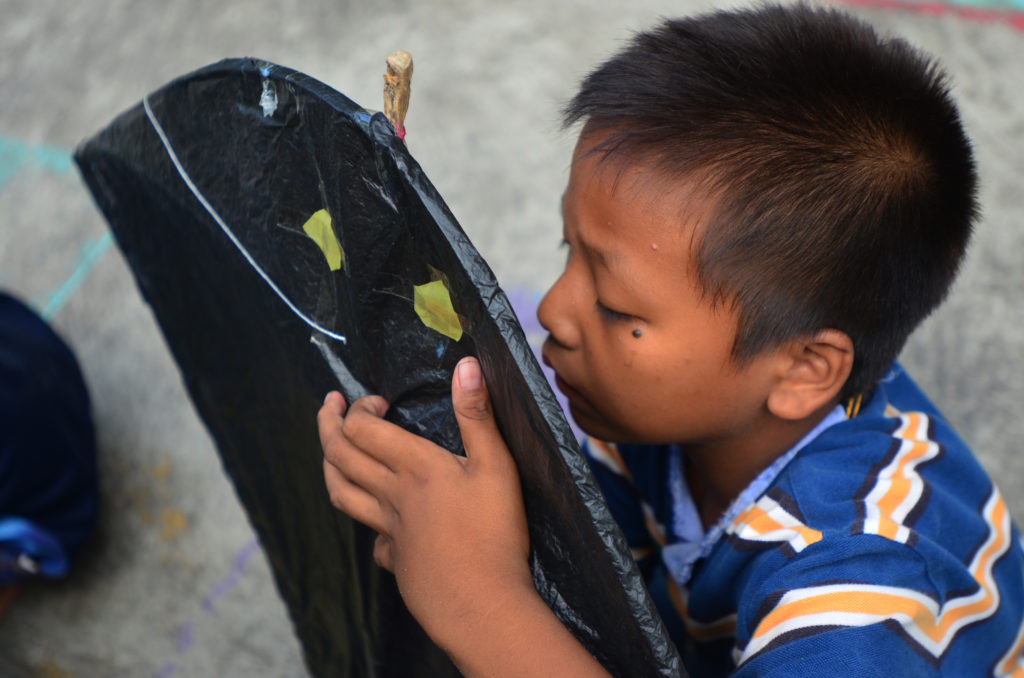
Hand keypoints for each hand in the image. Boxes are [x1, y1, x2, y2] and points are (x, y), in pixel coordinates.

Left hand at [318, 357, 531, 649]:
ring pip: (341, 493)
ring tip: (330, 450)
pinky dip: (366, 521)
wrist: (482, 605)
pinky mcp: (396, 560)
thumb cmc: (494, 534)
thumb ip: (477, 416)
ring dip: (329, 466)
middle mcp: (392, 495)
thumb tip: (465, 365)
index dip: (358, 408)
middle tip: (327, 405)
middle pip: (340, 456)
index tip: (376, 400)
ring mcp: (389, 530)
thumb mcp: (496, 467)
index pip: (362, 428)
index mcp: (414, 467)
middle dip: (327, 425)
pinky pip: (370, 537)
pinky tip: (378, 523)